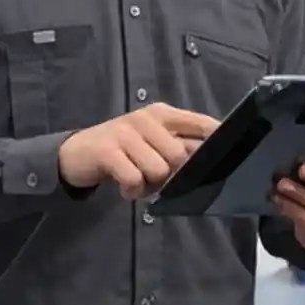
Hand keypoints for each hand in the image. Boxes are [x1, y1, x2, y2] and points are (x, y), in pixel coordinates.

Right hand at [58, 103, 219, 199]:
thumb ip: (179, 147)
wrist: (78, 153)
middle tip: (153, 178)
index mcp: (163, 114)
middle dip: (170, 176)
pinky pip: (135, 179)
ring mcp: (126, 132)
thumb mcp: (152, 142)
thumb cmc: (123, 149)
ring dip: (149, 185)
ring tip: (136, 180)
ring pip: (158, 170)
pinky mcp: (108, 150)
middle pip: (180, 156)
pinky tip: (124, 186)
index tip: (227, 158)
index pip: (201, 124)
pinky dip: (132, 191)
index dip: (217, 141)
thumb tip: (213, 160)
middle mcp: (146, 118)